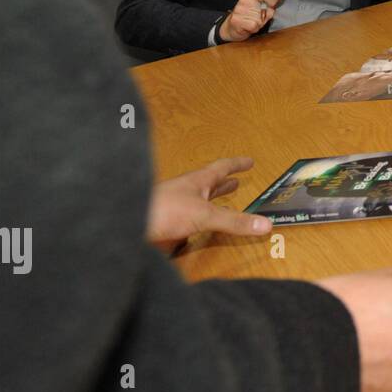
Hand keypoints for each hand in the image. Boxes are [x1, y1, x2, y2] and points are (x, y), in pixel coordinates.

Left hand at [146, 156, 270, 251]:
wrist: (125, 226)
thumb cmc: (164, 210)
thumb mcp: (205, 215)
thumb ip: (234, 221)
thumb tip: (266, 225)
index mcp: (197, 181)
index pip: (222, 168)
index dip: (237, 165)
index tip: (250, 161)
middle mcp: (186, 192)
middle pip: (209, 184)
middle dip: (224, 184)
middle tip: (237, 182)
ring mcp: (175, 208)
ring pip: (198, 201)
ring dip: (211, 202)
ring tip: (223, 204)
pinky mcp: (167, 224)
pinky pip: (188, 220)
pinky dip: (199, 222)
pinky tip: (199, 230)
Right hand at [220, 0, 285, 41]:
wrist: (232, 27)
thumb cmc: (250, 16)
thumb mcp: (263, 6)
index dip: (274, 1)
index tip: (272, 5)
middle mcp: (245, 0)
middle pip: (266, 6)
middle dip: (266, 15)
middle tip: (259, 16)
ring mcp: (240, 10)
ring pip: (260, 19)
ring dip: (259, 23)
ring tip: (252, 21)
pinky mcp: (236, 20)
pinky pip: (254, 26)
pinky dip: (254, 29)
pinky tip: (247, 26)